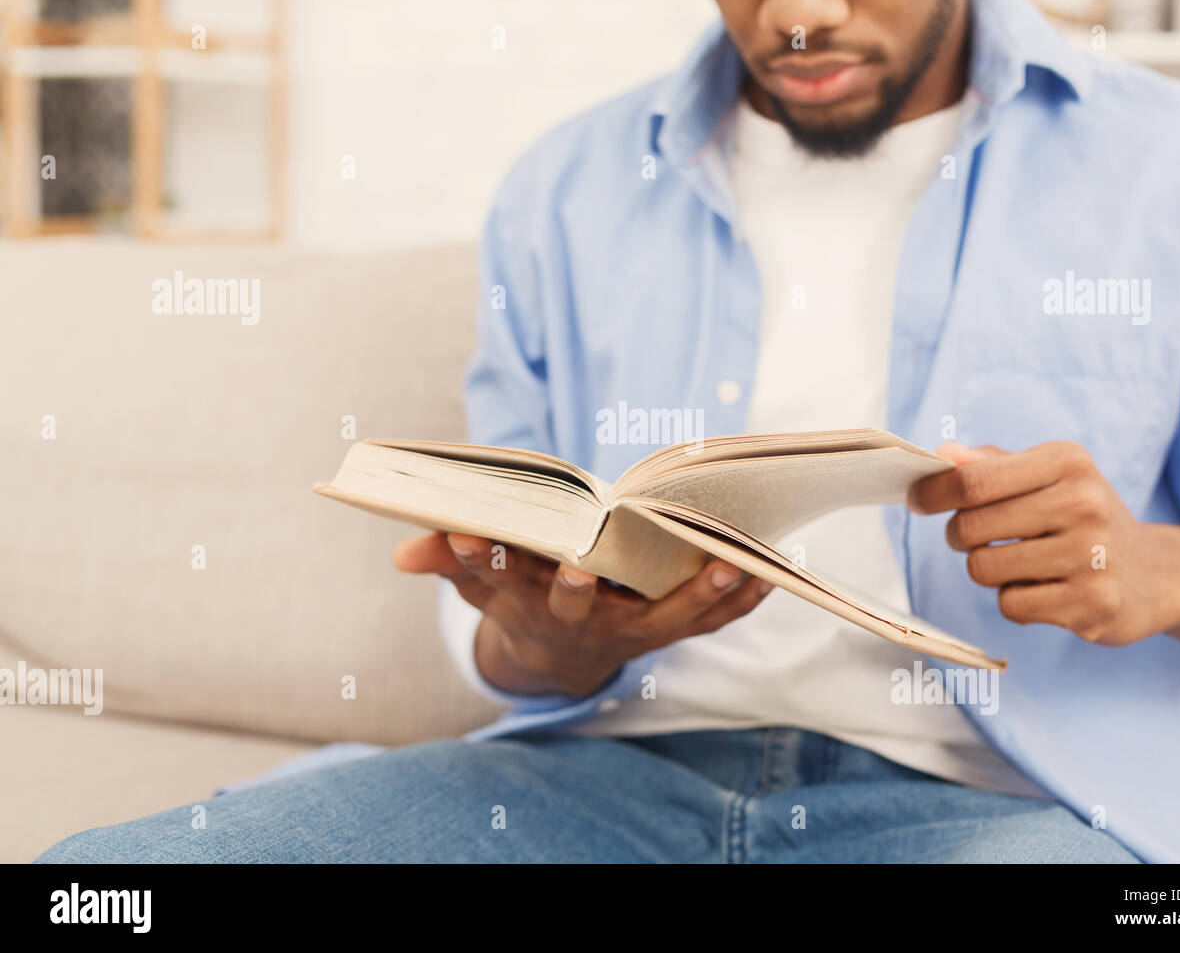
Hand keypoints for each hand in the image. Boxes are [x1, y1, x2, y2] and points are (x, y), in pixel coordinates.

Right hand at [392, 531, 773, 696]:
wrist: (559, 655)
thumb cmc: (519, 596)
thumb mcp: (478, 582)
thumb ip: (448, 559)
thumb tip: (404, 554)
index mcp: (519, 598)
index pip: (490, 578)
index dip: (476, 558)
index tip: (469, 533)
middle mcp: (571, 619)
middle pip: (570, 606)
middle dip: (573, 588)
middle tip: (578, 565)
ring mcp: (620, 630)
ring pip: (658, 617)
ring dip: (692, 593)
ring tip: (725, 563)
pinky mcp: (662, 630)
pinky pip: (706, 620)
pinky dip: (737, 600)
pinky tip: (767, 571)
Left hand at [907, 441, 1179, 645]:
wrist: (1157, 574)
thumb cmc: (1082, 518)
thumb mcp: (1048, 477)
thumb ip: (991, 465)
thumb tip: (943, 454)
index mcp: (1068, 462)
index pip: (972, 480)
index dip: (933, 493)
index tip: (917, 500)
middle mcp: (1085, 503)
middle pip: (970, 528)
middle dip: (961, 537)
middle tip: (980, 538)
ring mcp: (1092, 556)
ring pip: (984, 569)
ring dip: (990, 571)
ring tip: (1023, 564)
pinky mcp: (1093, 604)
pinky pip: (1010, 605)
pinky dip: (1016, 601)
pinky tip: (1047, 590)